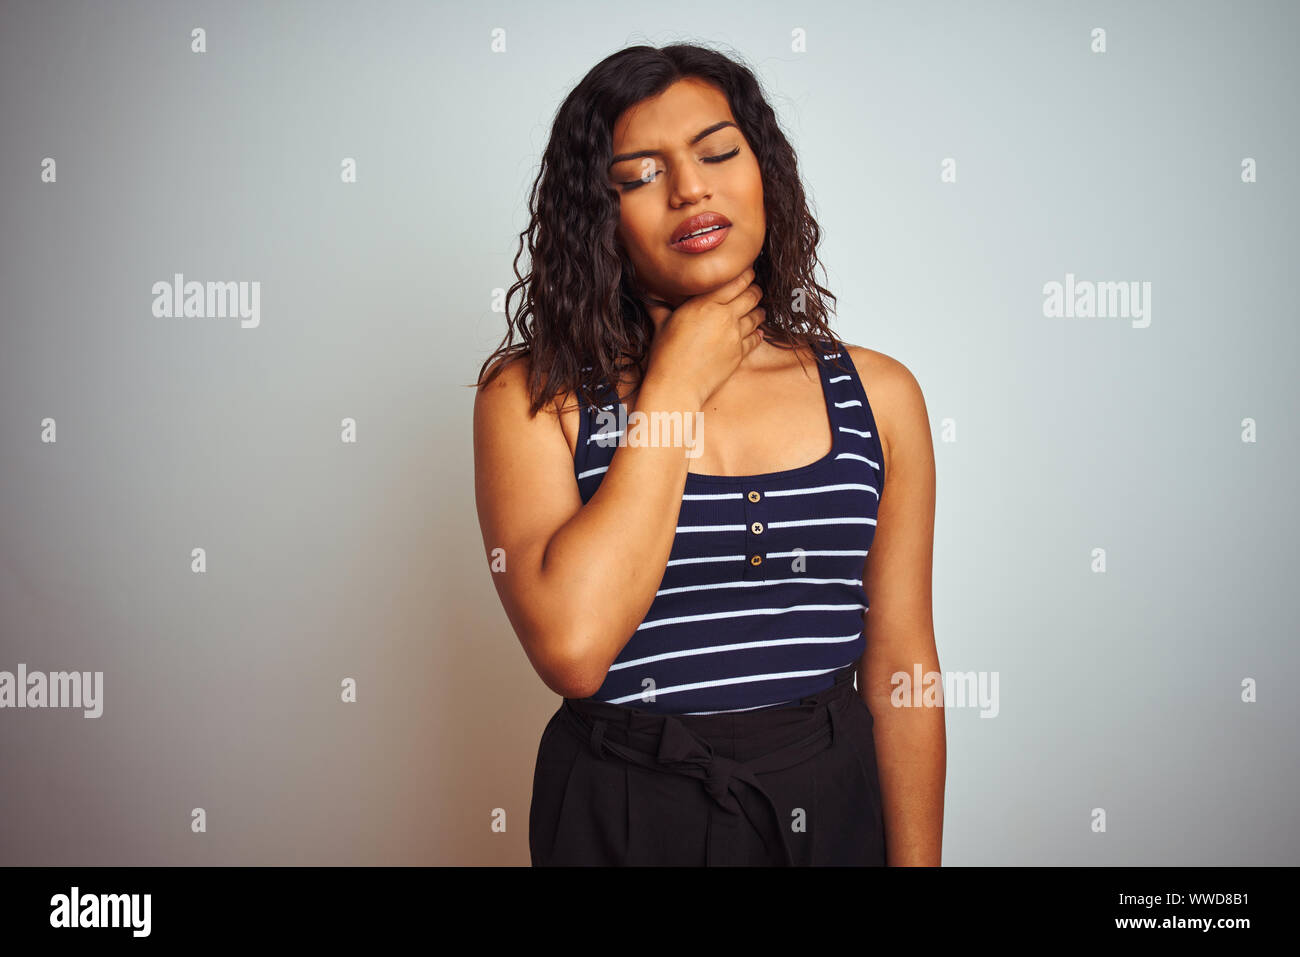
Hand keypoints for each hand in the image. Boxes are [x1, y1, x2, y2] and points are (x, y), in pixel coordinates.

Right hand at [641, 267, 765, 408]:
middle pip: (752, 295)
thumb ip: (659, 306)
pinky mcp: (739, 354)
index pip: (736, 281)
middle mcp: (723, 316)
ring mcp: (734, 336)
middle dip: (754, 291)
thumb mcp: (661, 325)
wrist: (677, 386)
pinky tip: (755, 332)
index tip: (746, 274)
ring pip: (757, 315)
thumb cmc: (665, 356)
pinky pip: (756, 338)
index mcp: (704, 304)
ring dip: (758, 311)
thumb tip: (646, 293)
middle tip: (753, 290)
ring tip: (756, 310)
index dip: (745, 275)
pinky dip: (757, 333)